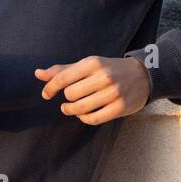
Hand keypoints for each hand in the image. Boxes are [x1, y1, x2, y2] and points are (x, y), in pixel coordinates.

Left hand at [35, 56, 149, 124]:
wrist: (142, 75)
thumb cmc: (109, 69)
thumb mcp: (88, 65)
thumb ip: (63, 70)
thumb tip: (38, 73)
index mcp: (93, 63)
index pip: (63, 77)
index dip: (50, 87)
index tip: (46, 94)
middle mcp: (104, 76)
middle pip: (70, 94)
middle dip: (66, 98)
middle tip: (69, 98)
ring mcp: (113, 93)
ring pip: (80, 108)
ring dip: (71, 110)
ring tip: (70, 108)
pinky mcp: (120, 108)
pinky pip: (93, 118)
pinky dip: (84, 118)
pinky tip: (83, 114)